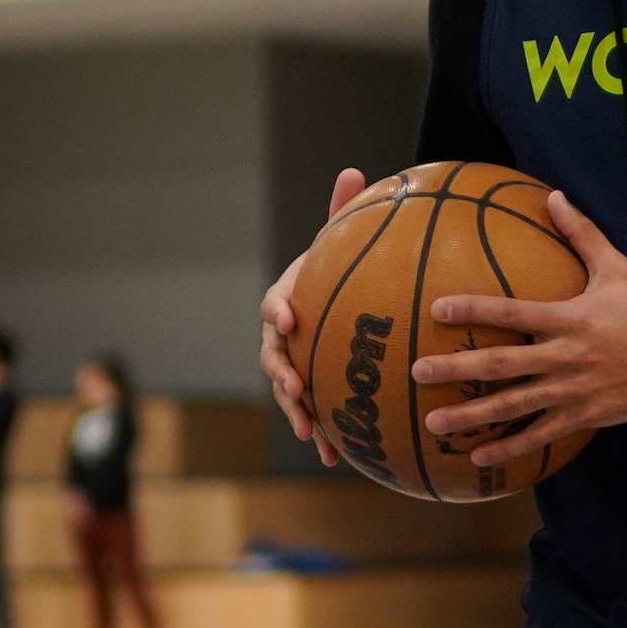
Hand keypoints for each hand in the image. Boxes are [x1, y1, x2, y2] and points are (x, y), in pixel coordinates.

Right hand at [258, 166, 364, 468]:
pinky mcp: (309, 389)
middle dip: (280, 372)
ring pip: (286, 390)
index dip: (279, 310)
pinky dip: (318, 433)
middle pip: (272, 354)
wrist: (339, 301)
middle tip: (292, 383)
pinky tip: (331, 457)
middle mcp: (283, 335)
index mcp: (287, 297)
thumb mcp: (343, 241)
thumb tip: (355, 170)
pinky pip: (310, 412)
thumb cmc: (340, 269)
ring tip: (307, 430)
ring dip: (295, 410)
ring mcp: (292, 364)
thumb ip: (344, 212)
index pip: (274, 303)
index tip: (291, 317)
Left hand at [416, 190, 626, 468]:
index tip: (437, 310)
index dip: (474, 311)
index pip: (512, 313)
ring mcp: (569, 392)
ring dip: (471, 417)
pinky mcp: (579, 417)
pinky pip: (538, 435)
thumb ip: (581, 234)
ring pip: (513, 406)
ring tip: (433, 422)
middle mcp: (562, 358)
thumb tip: (553, 195)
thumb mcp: (614, 268)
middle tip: (417, 371)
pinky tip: (477, 458)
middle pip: (501, 366)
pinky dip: (508, 448)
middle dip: (456, 369)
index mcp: (567, 319)